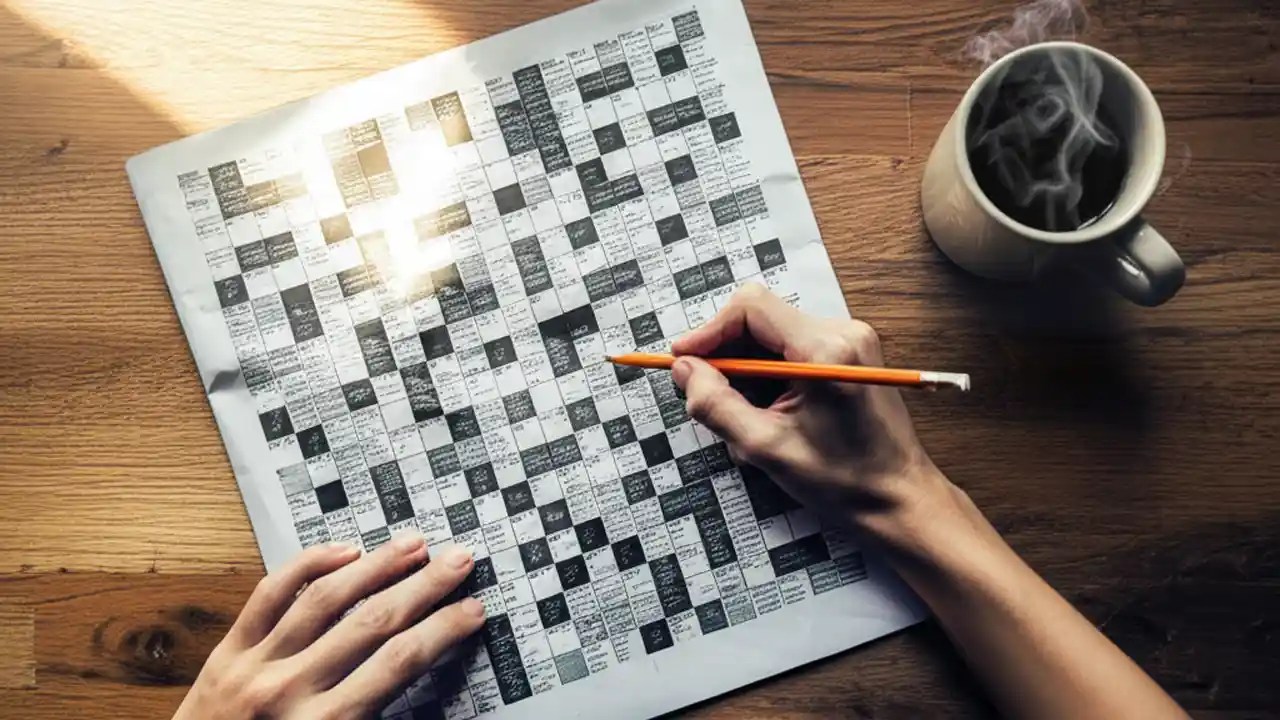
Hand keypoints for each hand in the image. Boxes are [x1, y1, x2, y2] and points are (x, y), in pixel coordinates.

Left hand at [175, 534, 483, 719]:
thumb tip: (420, 677)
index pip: (399, 664)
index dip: (443, 630)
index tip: (472, 609)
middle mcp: (290, 691)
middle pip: (372, 622)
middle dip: (423, 587)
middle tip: (459, 559)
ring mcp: (255, 666)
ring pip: (325, 598)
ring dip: (376, 566)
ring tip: (413, 544)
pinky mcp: (226, 652)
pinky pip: (270, 594)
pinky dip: (309, 565)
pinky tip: (344, 550)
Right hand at [671, 283, 947, 540]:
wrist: (900, 500)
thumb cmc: (844, 482)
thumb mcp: (765, 448)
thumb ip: (716, 404)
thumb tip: (684, 369)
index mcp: (825, 351)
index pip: (751, 307)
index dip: (708, 331)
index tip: (682, 360)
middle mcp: (843, 333)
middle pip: (760, 319)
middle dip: (726, 355)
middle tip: (706, 396)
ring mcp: (852, 341)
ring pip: (773, 335)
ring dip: (748, 370)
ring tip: (747, 419)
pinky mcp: (852, 354)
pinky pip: (792, 348)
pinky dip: (770, 375)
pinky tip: (772, 414)